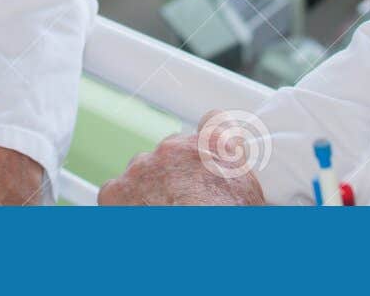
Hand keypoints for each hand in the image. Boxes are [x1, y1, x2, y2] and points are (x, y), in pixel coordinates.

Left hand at [97, 111, 266, 205]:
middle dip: (178, 172)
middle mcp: (176, 147)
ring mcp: (143, 166)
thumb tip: (252, 190)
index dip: (211, 137)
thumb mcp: (252, 200)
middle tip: (187, 201)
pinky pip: (118, 192)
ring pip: (145, 170)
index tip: (210, 151)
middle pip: (174, 150)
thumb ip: (243, 178)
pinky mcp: (117, 189)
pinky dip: (125, 205)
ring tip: (163, 214)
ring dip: (151, 188)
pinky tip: (140, 220)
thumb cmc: (225, 221)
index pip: (214, 121)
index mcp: (215, 147)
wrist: (193, 248)